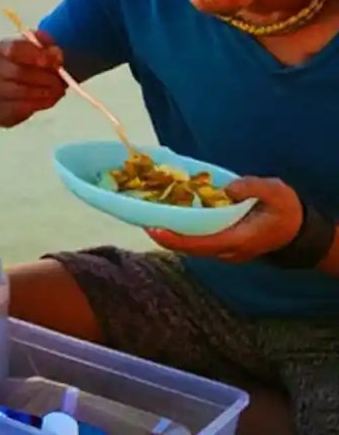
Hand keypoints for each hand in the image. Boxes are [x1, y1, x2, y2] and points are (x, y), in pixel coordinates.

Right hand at [0, 32, 67, 125]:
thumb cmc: (12, 65)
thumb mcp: (26, 49)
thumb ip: (43, 46)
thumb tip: (56, 53)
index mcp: (0, 50)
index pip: (14, 49)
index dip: (35, 54)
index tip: (53, 61)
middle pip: (19, 72)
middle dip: (45, 77)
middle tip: (61, 81)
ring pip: (22, 92)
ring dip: (45, 92)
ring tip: (59, 91)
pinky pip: (22, 108)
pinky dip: (40, 103)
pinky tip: (50, 99)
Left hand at [146, 177, 302, 262]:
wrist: (297, 231)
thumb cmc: (286, 211)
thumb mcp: (277, 193)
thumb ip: (253, 187)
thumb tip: (228, 188)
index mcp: (238, 240)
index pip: (200, 244)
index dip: (175, 238)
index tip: (153, 229)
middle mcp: (226, 251)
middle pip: (188, 248)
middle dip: (164, 235)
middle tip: (140, 218)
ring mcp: (222, 250)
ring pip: (190, 245)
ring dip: (169, 232)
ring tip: (147, 214)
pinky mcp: (220, 245)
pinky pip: (196, 240)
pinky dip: (180, 230)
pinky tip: (167, 214)